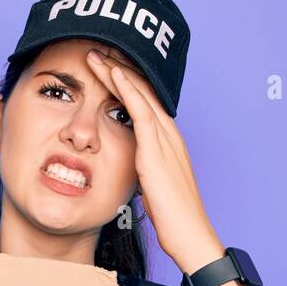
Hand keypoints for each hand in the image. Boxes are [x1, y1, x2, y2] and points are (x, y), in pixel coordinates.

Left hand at [83, 47, 224, 271]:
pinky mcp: (157, 149)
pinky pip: (140, 110)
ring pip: (140, 93)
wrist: (191, 236)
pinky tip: (111, 72)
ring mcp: (165, 139)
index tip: (103, 68)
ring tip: (96, 52)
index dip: (124, 83)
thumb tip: (129, 168)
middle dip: (119, 68)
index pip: (144, 102)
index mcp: (167, 142)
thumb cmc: (174, 219)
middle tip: (96, 49)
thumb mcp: (153, 188)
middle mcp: (169, 134)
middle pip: (142, 91)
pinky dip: (125, 88)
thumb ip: (143, 171)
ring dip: (117, 70)